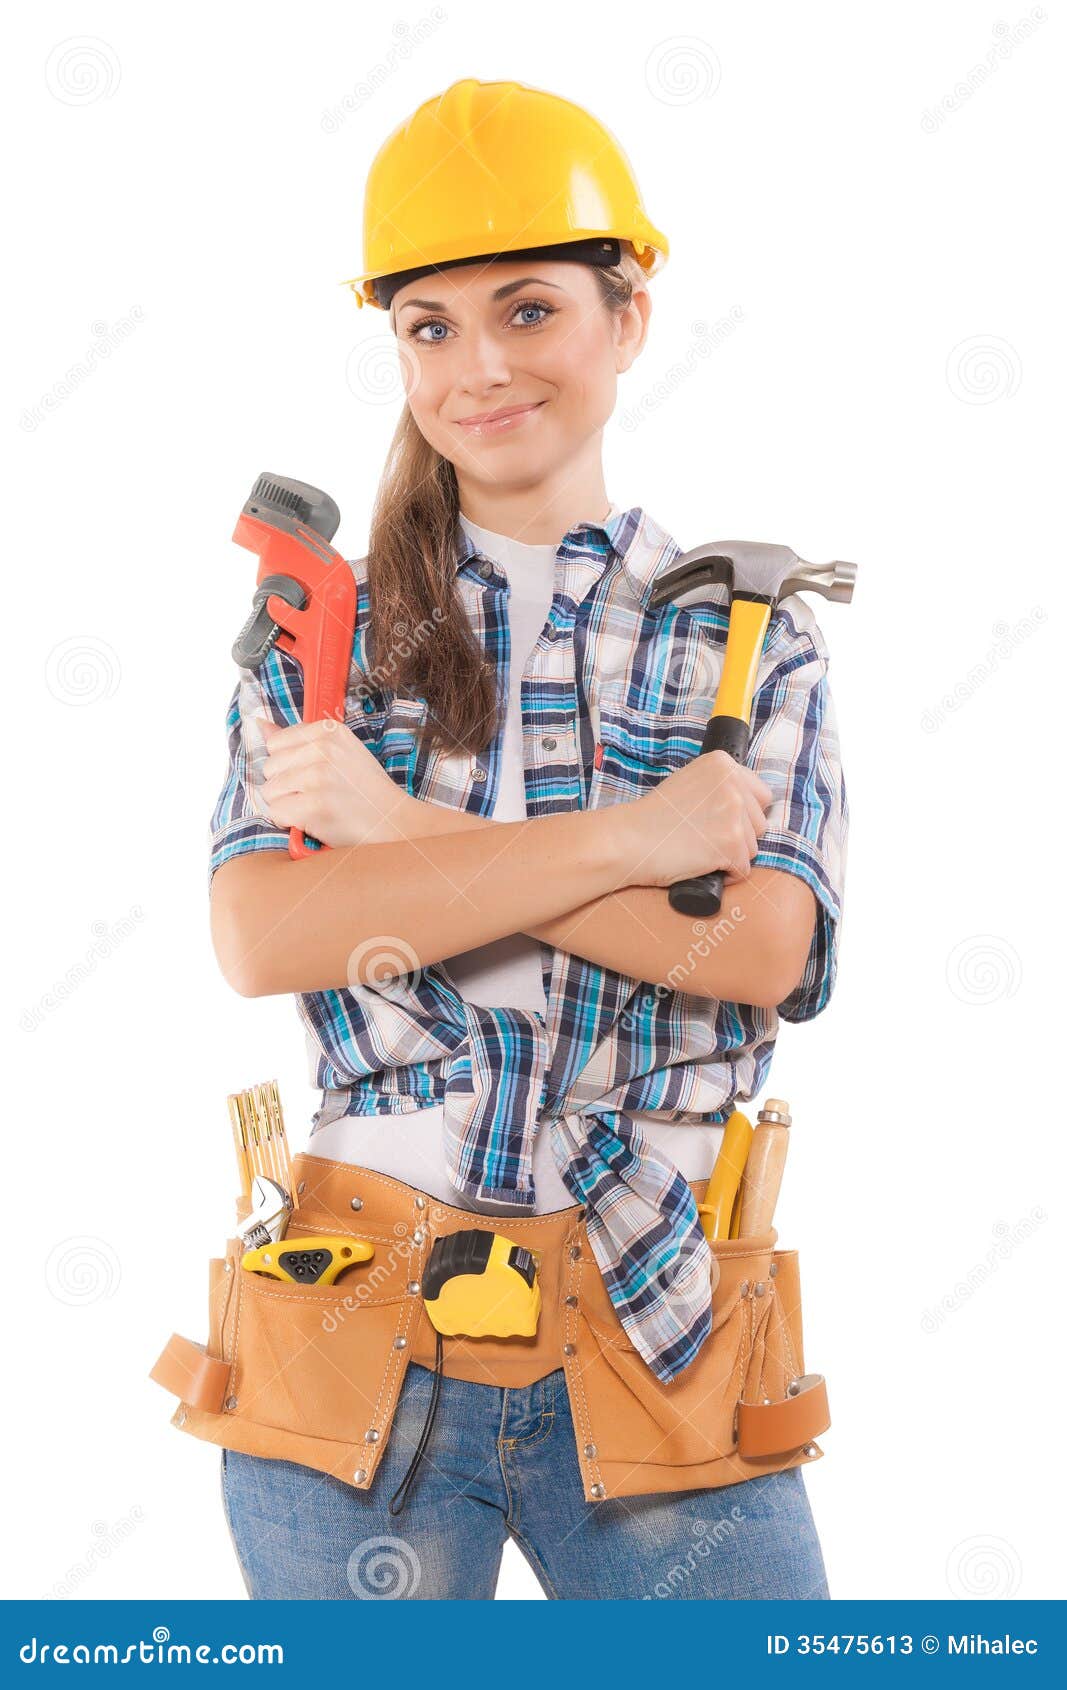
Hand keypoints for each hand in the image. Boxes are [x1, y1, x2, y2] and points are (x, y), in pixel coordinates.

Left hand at [251, 716, 417, 847]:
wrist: (394, 822)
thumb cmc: (365, 790)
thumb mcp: (339, 752)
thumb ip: (298, 739)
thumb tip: (259, 724)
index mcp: (329, 730)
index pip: (276, 743)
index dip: (289, 764)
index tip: (313, 774)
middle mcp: (324, 748)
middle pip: (269, 767)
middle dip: (286, 785)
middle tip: (317, 794)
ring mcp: (319, 776)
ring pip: (269, 791)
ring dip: (287, 805)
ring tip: (316, 807)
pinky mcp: (314, 805)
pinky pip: (276, 813)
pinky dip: (290, 822)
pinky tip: (313, 820)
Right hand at [615, 750, 774, 889]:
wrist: (628, 839)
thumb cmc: (653, 817)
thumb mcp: (689, 782)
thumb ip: (718, 785)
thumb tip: (746, 805)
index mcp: (723, 764)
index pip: (761, 795)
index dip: (743, 814)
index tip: (720, 822)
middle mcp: (733, 784)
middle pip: (759, 823)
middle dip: (738, 836)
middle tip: (705, 837)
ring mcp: (734, 814)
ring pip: (753, 848)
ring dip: (731, 855)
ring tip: (700, 849)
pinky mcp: (731, 844)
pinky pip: (744, 870)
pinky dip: (726, 875)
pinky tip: (703, 865)